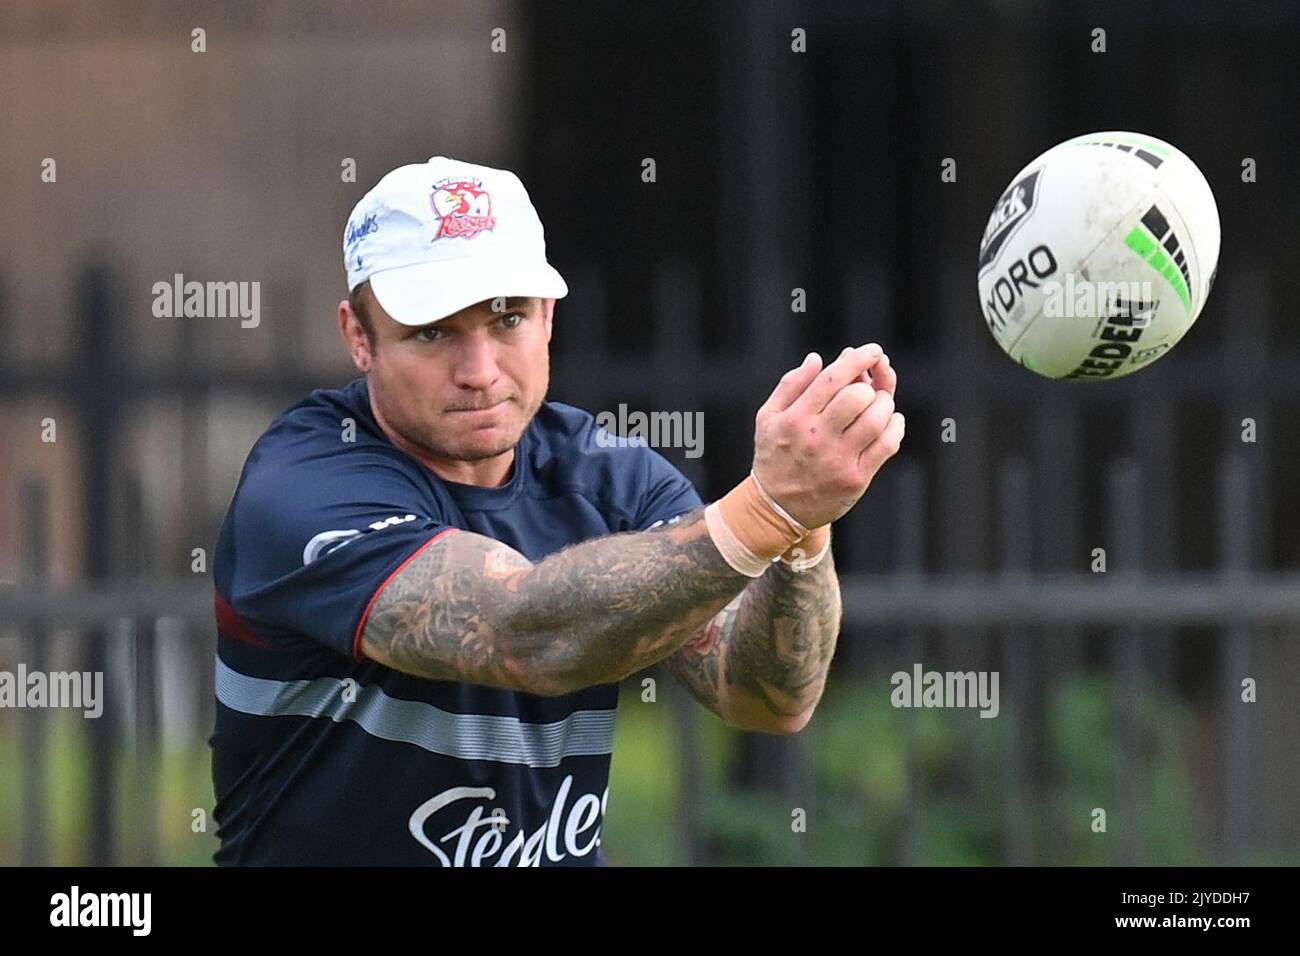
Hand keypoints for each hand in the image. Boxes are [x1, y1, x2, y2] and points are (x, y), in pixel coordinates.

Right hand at [752, 345, 904, 528]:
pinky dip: (895, 427)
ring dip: (885, 404)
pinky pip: (887, 445)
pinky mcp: (856, 479)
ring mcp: (838, 460)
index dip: (858, 359)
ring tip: (879, 405)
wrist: (777, 508)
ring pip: (876, 419)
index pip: (833, 379)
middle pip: (858, 396)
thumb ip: (790, 385)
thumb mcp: (767, 418)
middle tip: (868, 389)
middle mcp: (817, 438)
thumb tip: (816, 359)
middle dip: (870, 385)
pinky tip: (891, 422)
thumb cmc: (774, 456)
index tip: (873, 351)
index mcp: (795, 419)